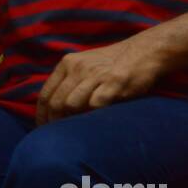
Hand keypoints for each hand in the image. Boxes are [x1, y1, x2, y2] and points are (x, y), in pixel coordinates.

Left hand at [35, 35, 168, 125]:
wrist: (145, 51)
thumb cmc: (113, 64)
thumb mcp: (85, 65)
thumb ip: (69, 82)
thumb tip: (54, 110)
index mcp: (68, 63)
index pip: (45, 94)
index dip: (42, 116)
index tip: (44, 130)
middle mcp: (78, 67)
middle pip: (56, 102)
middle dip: (55, 123)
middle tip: (59, 136)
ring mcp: (96, 75)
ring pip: (71, 104)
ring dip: (73, 120)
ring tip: (78, 130)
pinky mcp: (114, 82)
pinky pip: (96, 104)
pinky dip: (93, 115)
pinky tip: (97, 121)